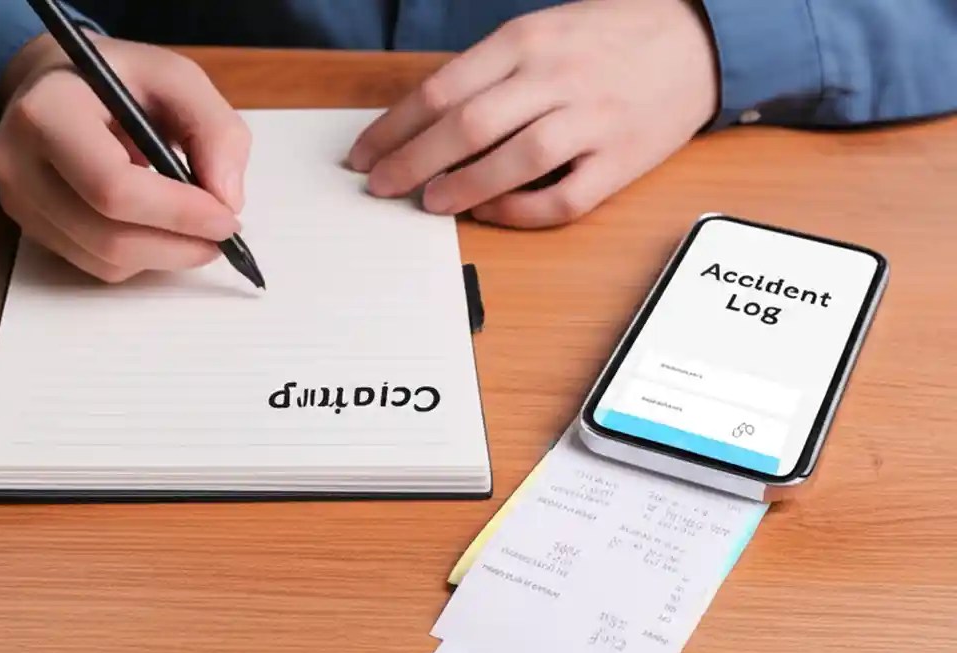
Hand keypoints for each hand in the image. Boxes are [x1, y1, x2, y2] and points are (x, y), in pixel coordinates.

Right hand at [0, 34, 248, 281]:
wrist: (56, 83)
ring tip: (199, 229)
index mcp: (47, 110)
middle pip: (107, 234)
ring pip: (104, 260)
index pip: (112, 185)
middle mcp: (17, 161)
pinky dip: (141, 257)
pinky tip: (160, 228)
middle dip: (179, 243)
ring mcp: (17, 201)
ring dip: (165, 254)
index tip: (228, 218)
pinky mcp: (30, 228)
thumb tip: (227, 199)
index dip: (177, 212)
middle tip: (225, 234)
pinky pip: (95, 266)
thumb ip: (215, 130)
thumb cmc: (118, 79)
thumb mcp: (176, 78)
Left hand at [346, 0, 717, 227]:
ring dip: (462, 187)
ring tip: (430, 202)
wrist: (696, 37)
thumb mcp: (540, 31)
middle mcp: (555, 77)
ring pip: (513, 161)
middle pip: (467, 126)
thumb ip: (488, 71)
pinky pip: (563, 197)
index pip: (442, 89)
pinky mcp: (621, 159)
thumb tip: (424, 120)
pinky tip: (493, 211)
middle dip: (412, 162)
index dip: (394, 128)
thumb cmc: (605, 38)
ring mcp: (591, 119)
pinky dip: (520, 211)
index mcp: (525, 40)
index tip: (364, 154)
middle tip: (382, 186)